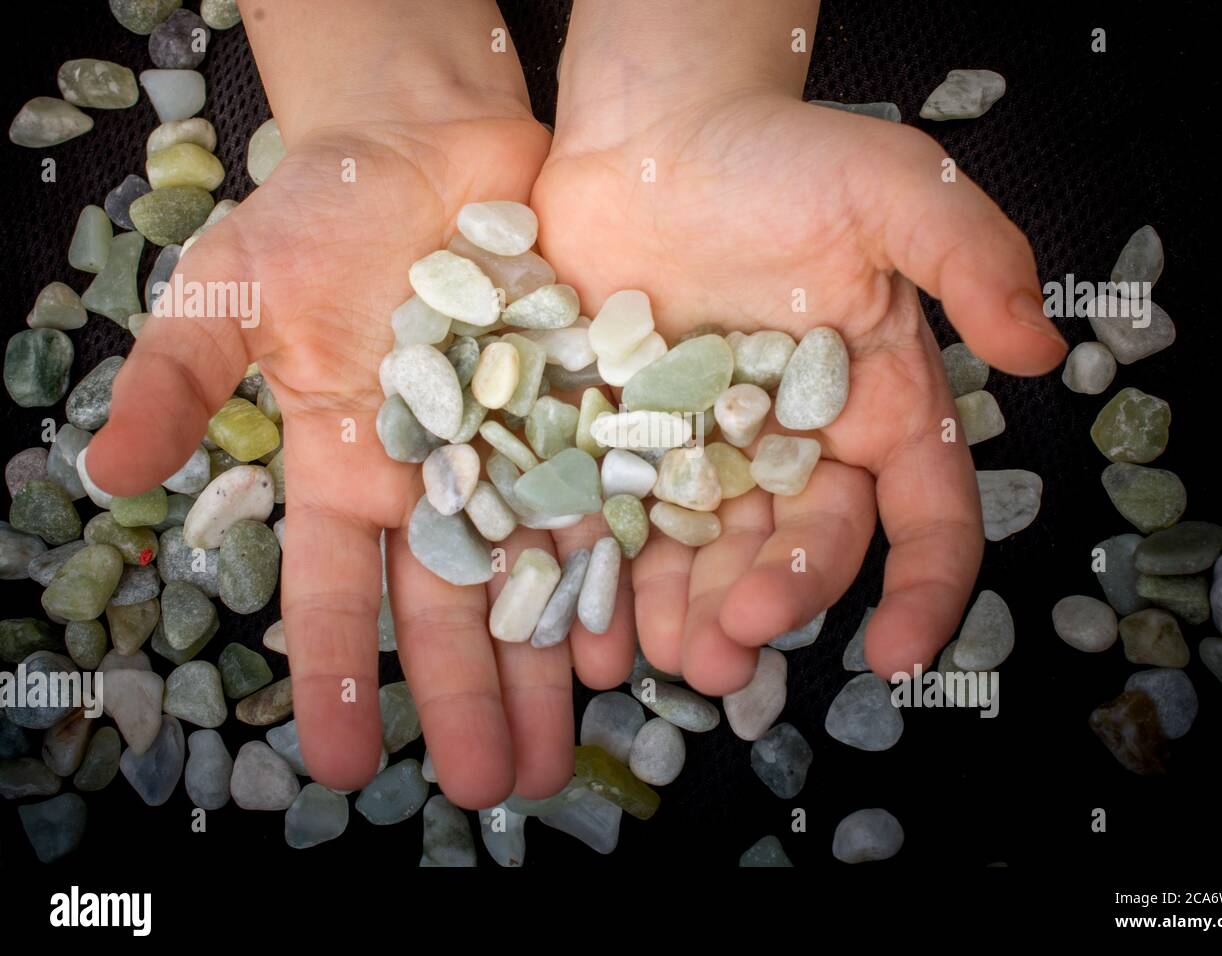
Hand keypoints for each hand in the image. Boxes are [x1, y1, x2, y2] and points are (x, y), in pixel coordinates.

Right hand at [86, 2, 568, 805]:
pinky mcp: (587, 418)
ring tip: (553, 759)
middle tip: (486, 790)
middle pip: (452, 609)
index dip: (339, 676)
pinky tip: (621, 653)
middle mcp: (434, 482)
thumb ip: (178, 381)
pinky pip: (603, 513)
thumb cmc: (322, 213)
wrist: (429, 148)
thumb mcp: (230, 288)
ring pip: (532, 580)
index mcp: (346, 468)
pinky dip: (610, 581)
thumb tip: (105, 474)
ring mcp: (516, 455)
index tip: (337, 767)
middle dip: (465, 699)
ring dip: (542, 671)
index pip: (337, 592)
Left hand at [532, 76, 1064, 694]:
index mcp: (874, 407)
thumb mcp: (892, 187)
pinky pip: (620, 525)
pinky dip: (607, 577)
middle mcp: (796, 447)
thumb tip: (1043, 347)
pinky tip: (592, 630)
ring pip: (709, 555)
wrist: (654, 135)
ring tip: (665, 657)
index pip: (924, 513)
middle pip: (801, 548)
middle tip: (731, 647)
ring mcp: (706, 453)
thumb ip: (972, 256)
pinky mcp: (624, 444)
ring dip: (689, 613)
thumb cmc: (781, 154)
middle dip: (773, 603)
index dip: (925, 588)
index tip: (899, 655)